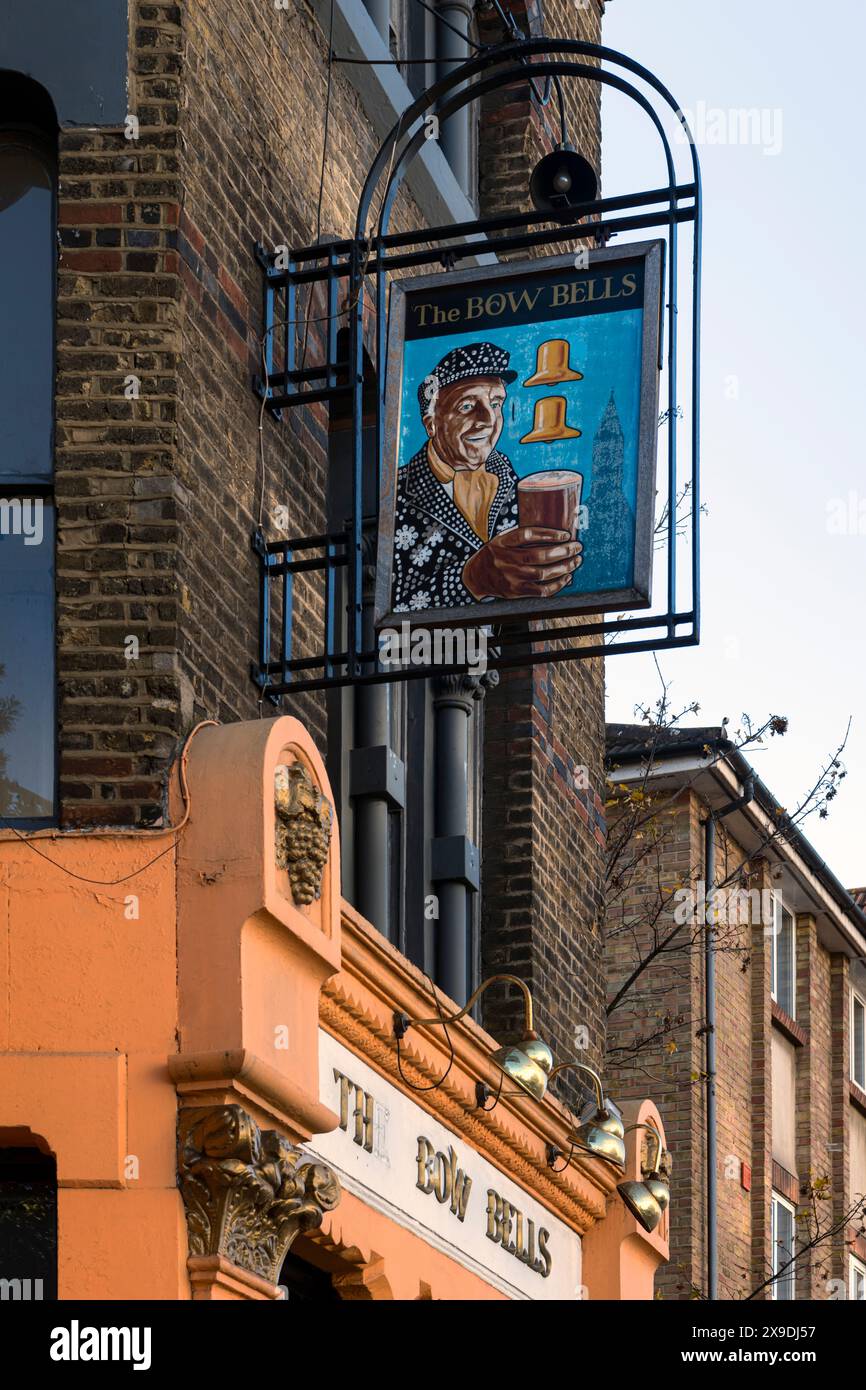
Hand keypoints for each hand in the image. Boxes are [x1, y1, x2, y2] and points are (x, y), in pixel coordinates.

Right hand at [462, 526, 582, 600]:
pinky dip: (557, 585)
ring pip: (543, 573)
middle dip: (563, 551)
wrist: (476, 577)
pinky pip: (541, 590)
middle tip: (577, 547)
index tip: (565, 534)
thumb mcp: (501, 540)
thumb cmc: (495, 555)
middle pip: (539, 555)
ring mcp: (512, 577)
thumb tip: (553, 532)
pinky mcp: (516, 591)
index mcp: (503, 542)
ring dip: (564, 567)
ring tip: (576, 561)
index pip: (527, 535)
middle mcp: (506, 559)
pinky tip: (566, 578)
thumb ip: (520, 537)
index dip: (548, 534)